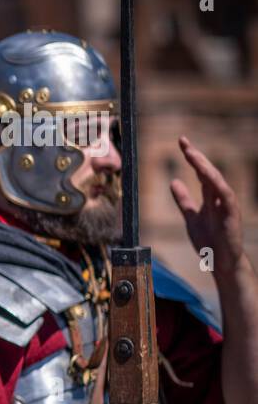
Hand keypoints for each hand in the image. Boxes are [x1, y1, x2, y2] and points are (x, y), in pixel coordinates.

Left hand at [170, 137, 246, 273]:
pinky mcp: (232, 215)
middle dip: (196, 156)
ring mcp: (226, 205)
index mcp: (210, 197)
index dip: (192, 157)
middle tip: (183, 141)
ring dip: (204, 166)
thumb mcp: (190, 217)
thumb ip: (183, 200)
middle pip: (208, 172)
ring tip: (191, 154)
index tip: (181, 142)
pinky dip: (218, 185)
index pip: (200, 172)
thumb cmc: (209, 241)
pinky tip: (207, 174)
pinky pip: (226, 196)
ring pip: (217, 181)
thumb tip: (173, 181)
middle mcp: (219, 198)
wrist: (220, 262)